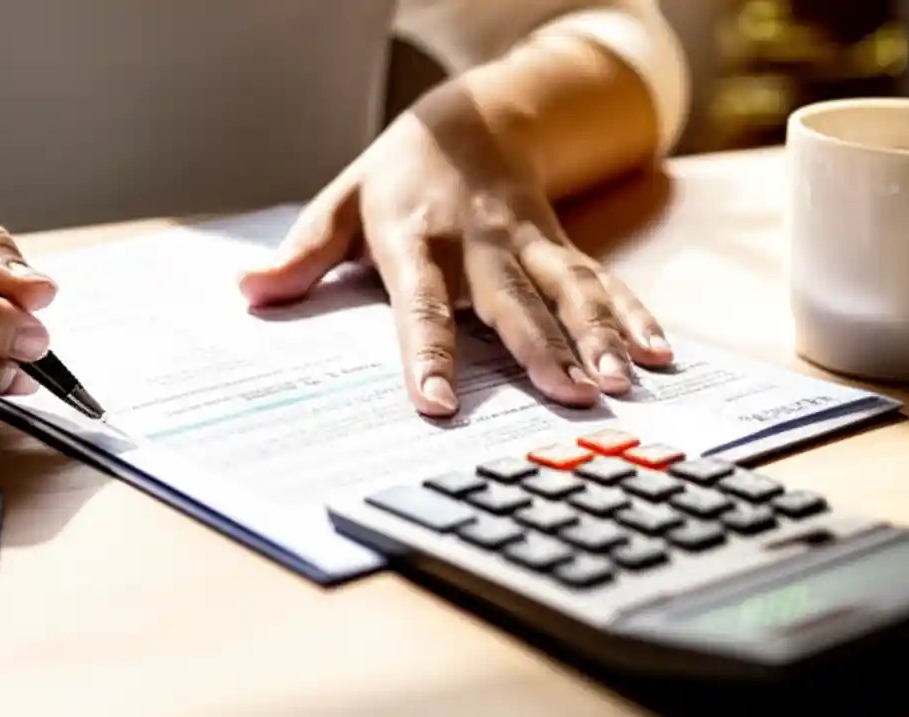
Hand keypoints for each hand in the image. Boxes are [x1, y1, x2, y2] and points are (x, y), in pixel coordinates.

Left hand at [239, 88, 671, 416]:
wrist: (472, 119)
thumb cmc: (399, 175)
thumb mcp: (342, 203)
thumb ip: (304, 253)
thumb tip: (249, 293)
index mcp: (416, 239)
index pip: (422, 304)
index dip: (430, 353)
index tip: (437, 405)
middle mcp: (479, 243)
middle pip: (514, 299)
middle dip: (545, 346)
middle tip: (573, 394)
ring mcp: (529, 241)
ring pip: (570, 287)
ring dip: (600, 333)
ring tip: (625, 379)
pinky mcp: (562, 243)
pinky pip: (603, 278)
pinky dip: (633, 313)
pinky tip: (659, 353)